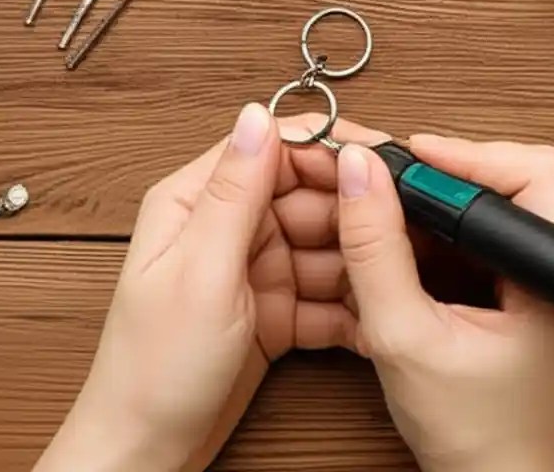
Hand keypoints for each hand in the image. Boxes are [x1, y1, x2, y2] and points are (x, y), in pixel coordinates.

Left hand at [34, 105, 362, 471]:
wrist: (147, 450)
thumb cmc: (152, 369)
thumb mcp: (199, 271)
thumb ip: (233, 193)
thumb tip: (259, 116)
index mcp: (195, 203)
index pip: (273, 149)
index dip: (331, 150)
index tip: (380, 162)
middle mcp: (225, 230)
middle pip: (310, 196)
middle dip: (357, 213)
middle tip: (405, 232)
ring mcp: (251, 271)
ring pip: (326, 246)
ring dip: (362, 263)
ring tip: (397, 280)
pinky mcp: (273, 312)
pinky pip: (326, 294)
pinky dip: (352, 306)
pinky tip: (376, 319)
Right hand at [335, 136, 553, 471]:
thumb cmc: (466, 431)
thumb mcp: (402, 336)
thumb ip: (375, 249)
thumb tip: (359, 173)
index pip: (531, 174)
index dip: (461, 154)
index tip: (403, 157)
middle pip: (522, 176)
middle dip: (452, 171)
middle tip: (397, 180)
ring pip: (508, 200)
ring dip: (450, 198)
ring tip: (399, 210)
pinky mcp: (535, 290)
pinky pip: (497, 232)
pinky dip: (452, 228)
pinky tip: (415, 244)